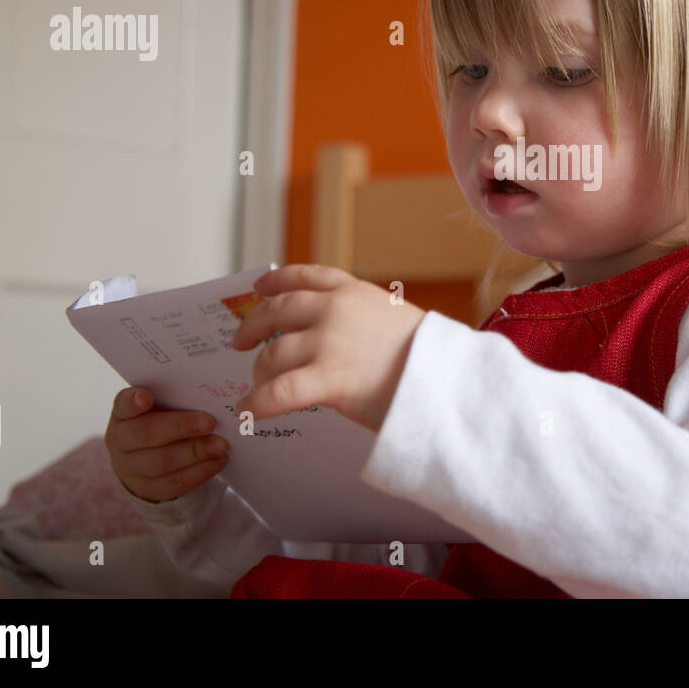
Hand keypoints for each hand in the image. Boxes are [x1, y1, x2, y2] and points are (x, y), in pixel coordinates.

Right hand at [104, 387, 228, 502]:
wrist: (145, 460)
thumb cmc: (160, 423)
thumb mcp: (159, 409)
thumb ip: (176, 401)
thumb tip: (209, 399)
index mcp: (123, 414)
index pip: (124, 405)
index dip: (133, 401)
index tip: (146, 397)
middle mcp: (120, 441)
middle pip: (146, 434)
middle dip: (180, 427)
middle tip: (209, 423)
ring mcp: (130, 468)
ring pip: (161, 462)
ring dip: (195, 453)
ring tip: (221, 445)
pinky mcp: (147, 489)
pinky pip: (174, 483)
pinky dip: (199, 472)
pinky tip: (217, 461)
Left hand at [230, 264, 426, 433]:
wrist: (448, 377)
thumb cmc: (428, 355)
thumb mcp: (393, 317)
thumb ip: (360, 316)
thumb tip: (333, 332)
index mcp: (353, 291)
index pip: (304, 277)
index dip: (276, 282)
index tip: (260, 287)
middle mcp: (335, 309)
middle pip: (277, 311)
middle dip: (253, 326)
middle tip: (241, 341)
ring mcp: (329, 342)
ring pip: (272, 354)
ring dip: (260, 371)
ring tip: (257, 384)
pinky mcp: (327, 379)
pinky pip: (278, 392)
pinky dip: (257, 403)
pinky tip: (248, 412)